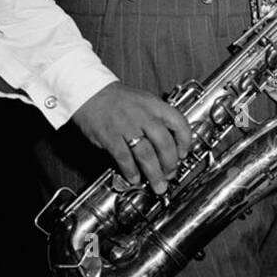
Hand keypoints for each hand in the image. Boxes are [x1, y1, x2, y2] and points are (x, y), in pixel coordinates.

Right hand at [71, 81, 192, 195]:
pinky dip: (131, 170)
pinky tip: (134, 178)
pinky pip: (124, 158)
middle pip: (164, 143)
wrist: (91, 92)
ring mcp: (127, 126)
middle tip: (171, 174)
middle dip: (170, 163)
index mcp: (155, 105)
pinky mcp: (110, 136)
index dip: (185, 141)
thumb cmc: (119, 99)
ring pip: (146, 154)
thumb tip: (170, 142)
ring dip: (154, 173)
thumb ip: (158, 118)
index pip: (179, 123)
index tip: (184, 154)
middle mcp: (143, 116)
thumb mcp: (145, 101)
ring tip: (158, 184)